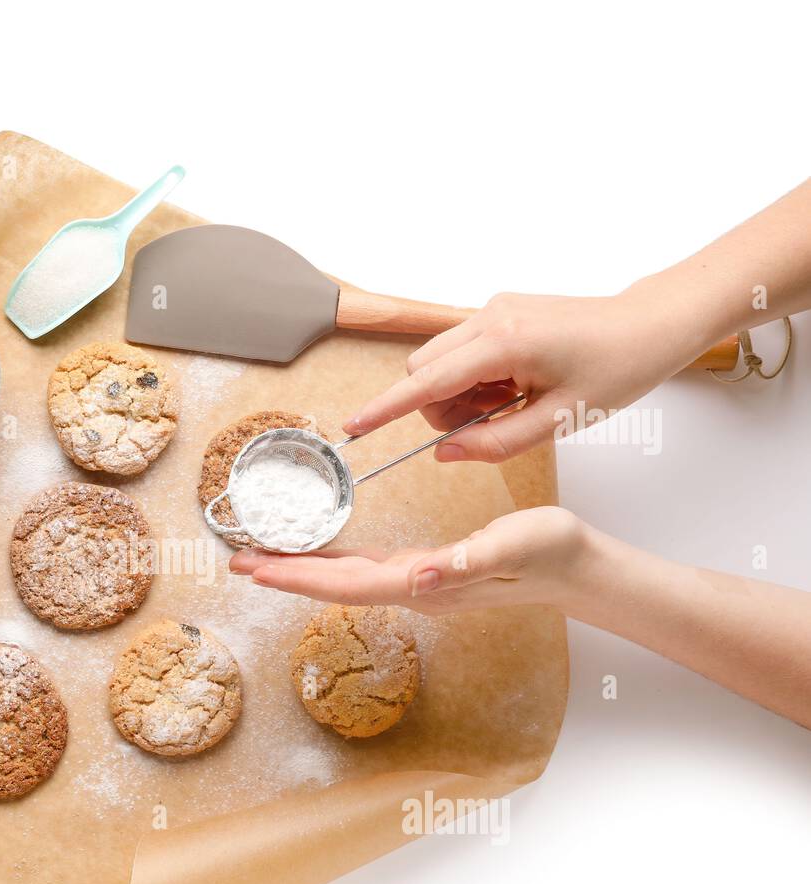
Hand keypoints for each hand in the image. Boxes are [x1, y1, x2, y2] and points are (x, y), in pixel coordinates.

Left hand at [229, 506, 589, 613]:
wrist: (578, 569)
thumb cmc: (551, 552)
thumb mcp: (516, 546)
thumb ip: (468, 563)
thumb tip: (420, 576)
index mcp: (429, 582)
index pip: (351, 583)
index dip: (303, 577)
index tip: (260, 569)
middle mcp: (415, 588)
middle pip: (337, 586)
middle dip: (286, 575)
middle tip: (237, 563)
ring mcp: (420, 584)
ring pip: (347, 580)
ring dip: (302, 571)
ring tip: (260, 560)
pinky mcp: (427, 573)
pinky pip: (365, 571)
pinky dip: (332, 564)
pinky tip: (316, 557)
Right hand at [342, 287, 699, 462]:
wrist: (651, 323)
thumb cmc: (618, 368)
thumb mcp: (560, 421)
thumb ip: (496, 443)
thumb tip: (445, 452)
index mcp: (505, 344)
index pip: (427, 381)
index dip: (387, 409)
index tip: (354, 428)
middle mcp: (490, 317)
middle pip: (423, 370)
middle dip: (439, 407)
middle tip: (490, 424)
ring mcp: (493, 309)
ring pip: (438, 362)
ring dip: (459, 394)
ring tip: (511, 403)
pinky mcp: (499, 310)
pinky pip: (461, 352)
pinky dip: (475, 378)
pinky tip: (515, 385)